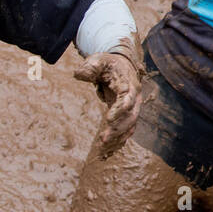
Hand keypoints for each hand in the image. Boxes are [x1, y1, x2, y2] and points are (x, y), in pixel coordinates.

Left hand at [73, 36, 143, 159]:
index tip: (108, 120)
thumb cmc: (108, 63)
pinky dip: (118, 141)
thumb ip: (89, 67)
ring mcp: (132, 107)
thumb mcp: (98, 60)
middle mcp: (134, 97)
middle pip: (131, 116)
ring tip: (103, 149)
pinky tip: (107, 152)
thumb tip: (78, 75)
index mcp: (128, 83)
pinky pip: (126, 130)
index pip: (127, 99)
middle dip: (118, 129)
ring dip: (118, 138)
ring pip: (129, 126)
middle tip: (103, 139)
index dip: (119, 110)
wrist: (122, 65)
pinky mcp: (126, 115)